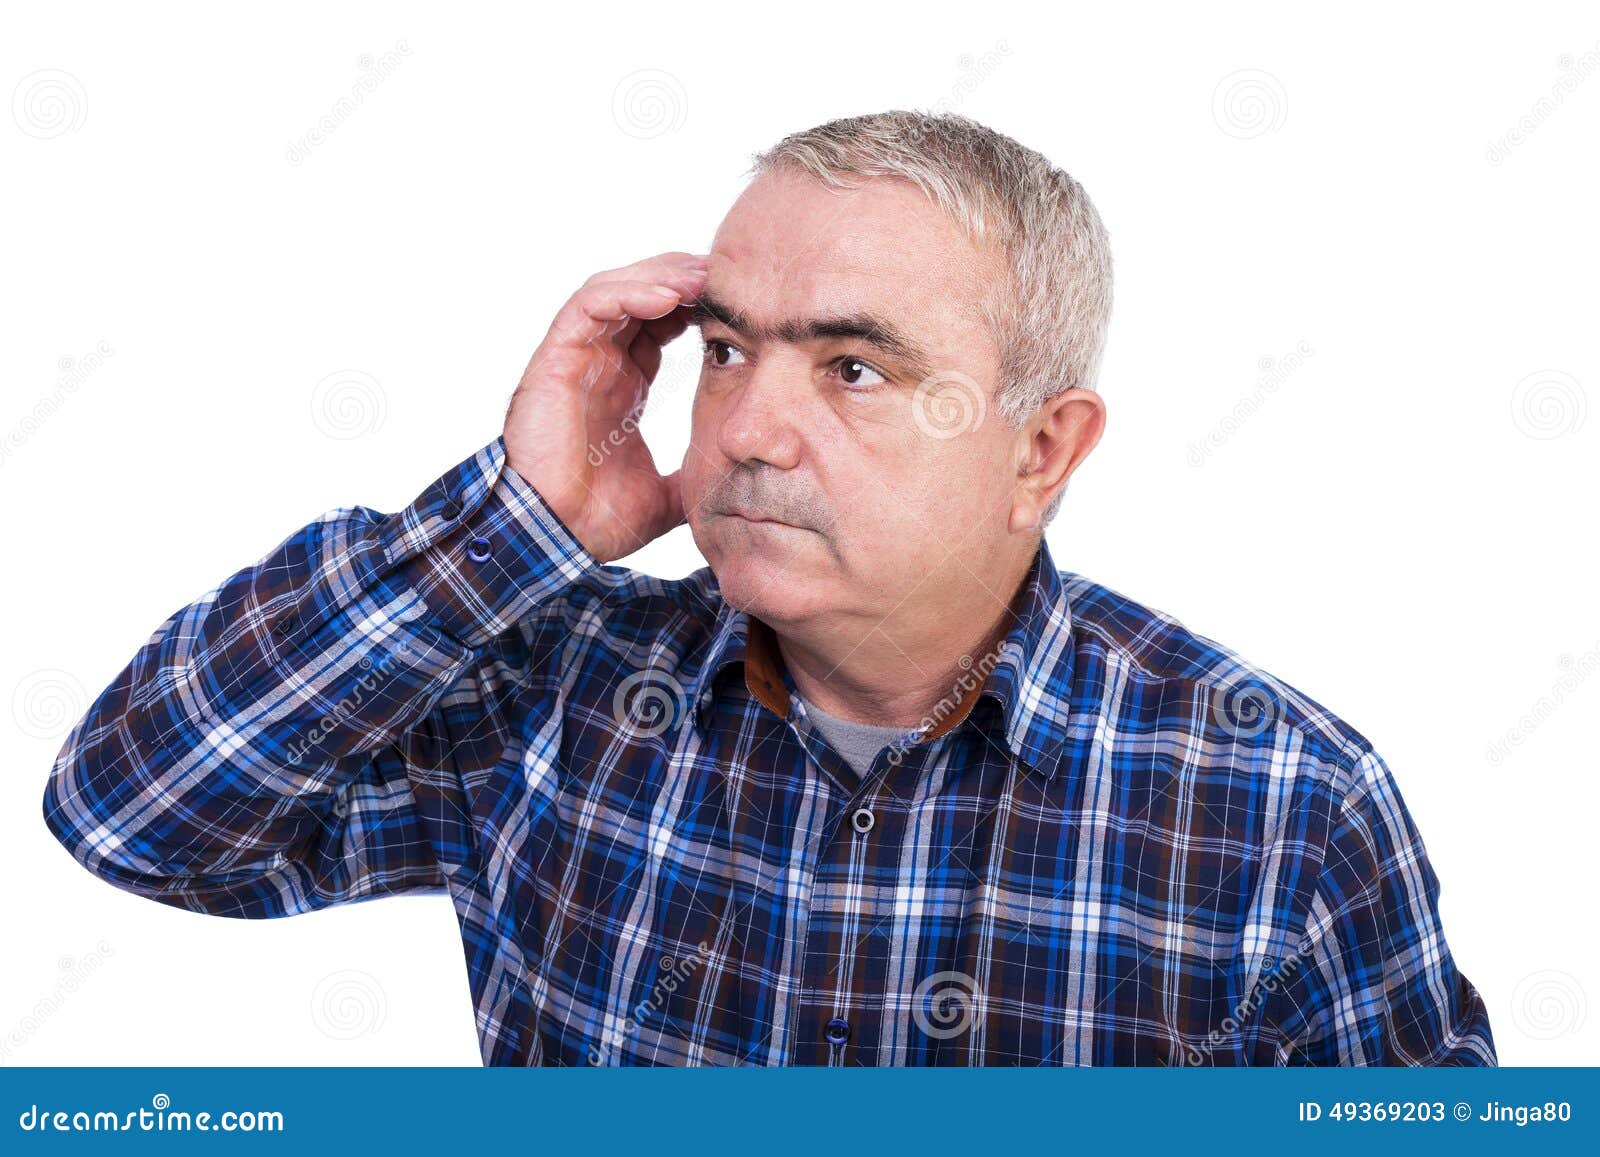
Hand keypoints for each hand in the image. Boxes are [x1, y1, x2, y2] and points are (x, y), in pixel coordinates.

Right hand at [503, 251, 705, 562]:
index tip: (735, 305)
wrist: (558, 538)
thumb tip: (731, 484)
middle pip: (639, 296)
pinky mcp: (555, 359)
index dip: (694, 307)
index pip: (659, 325)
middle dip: (681, 279)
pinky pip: (587, 306)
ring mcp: (575, 359)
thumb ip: (693, 478)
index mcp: (623, 385)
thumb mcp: (666, 494)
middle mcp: (598, 364)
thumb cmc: (597, 519)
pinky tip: (666, 298)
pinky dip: (625, 293)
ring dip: (658, 277)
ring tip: (700, 278)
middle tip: (723, 277)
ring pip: (613, 290)